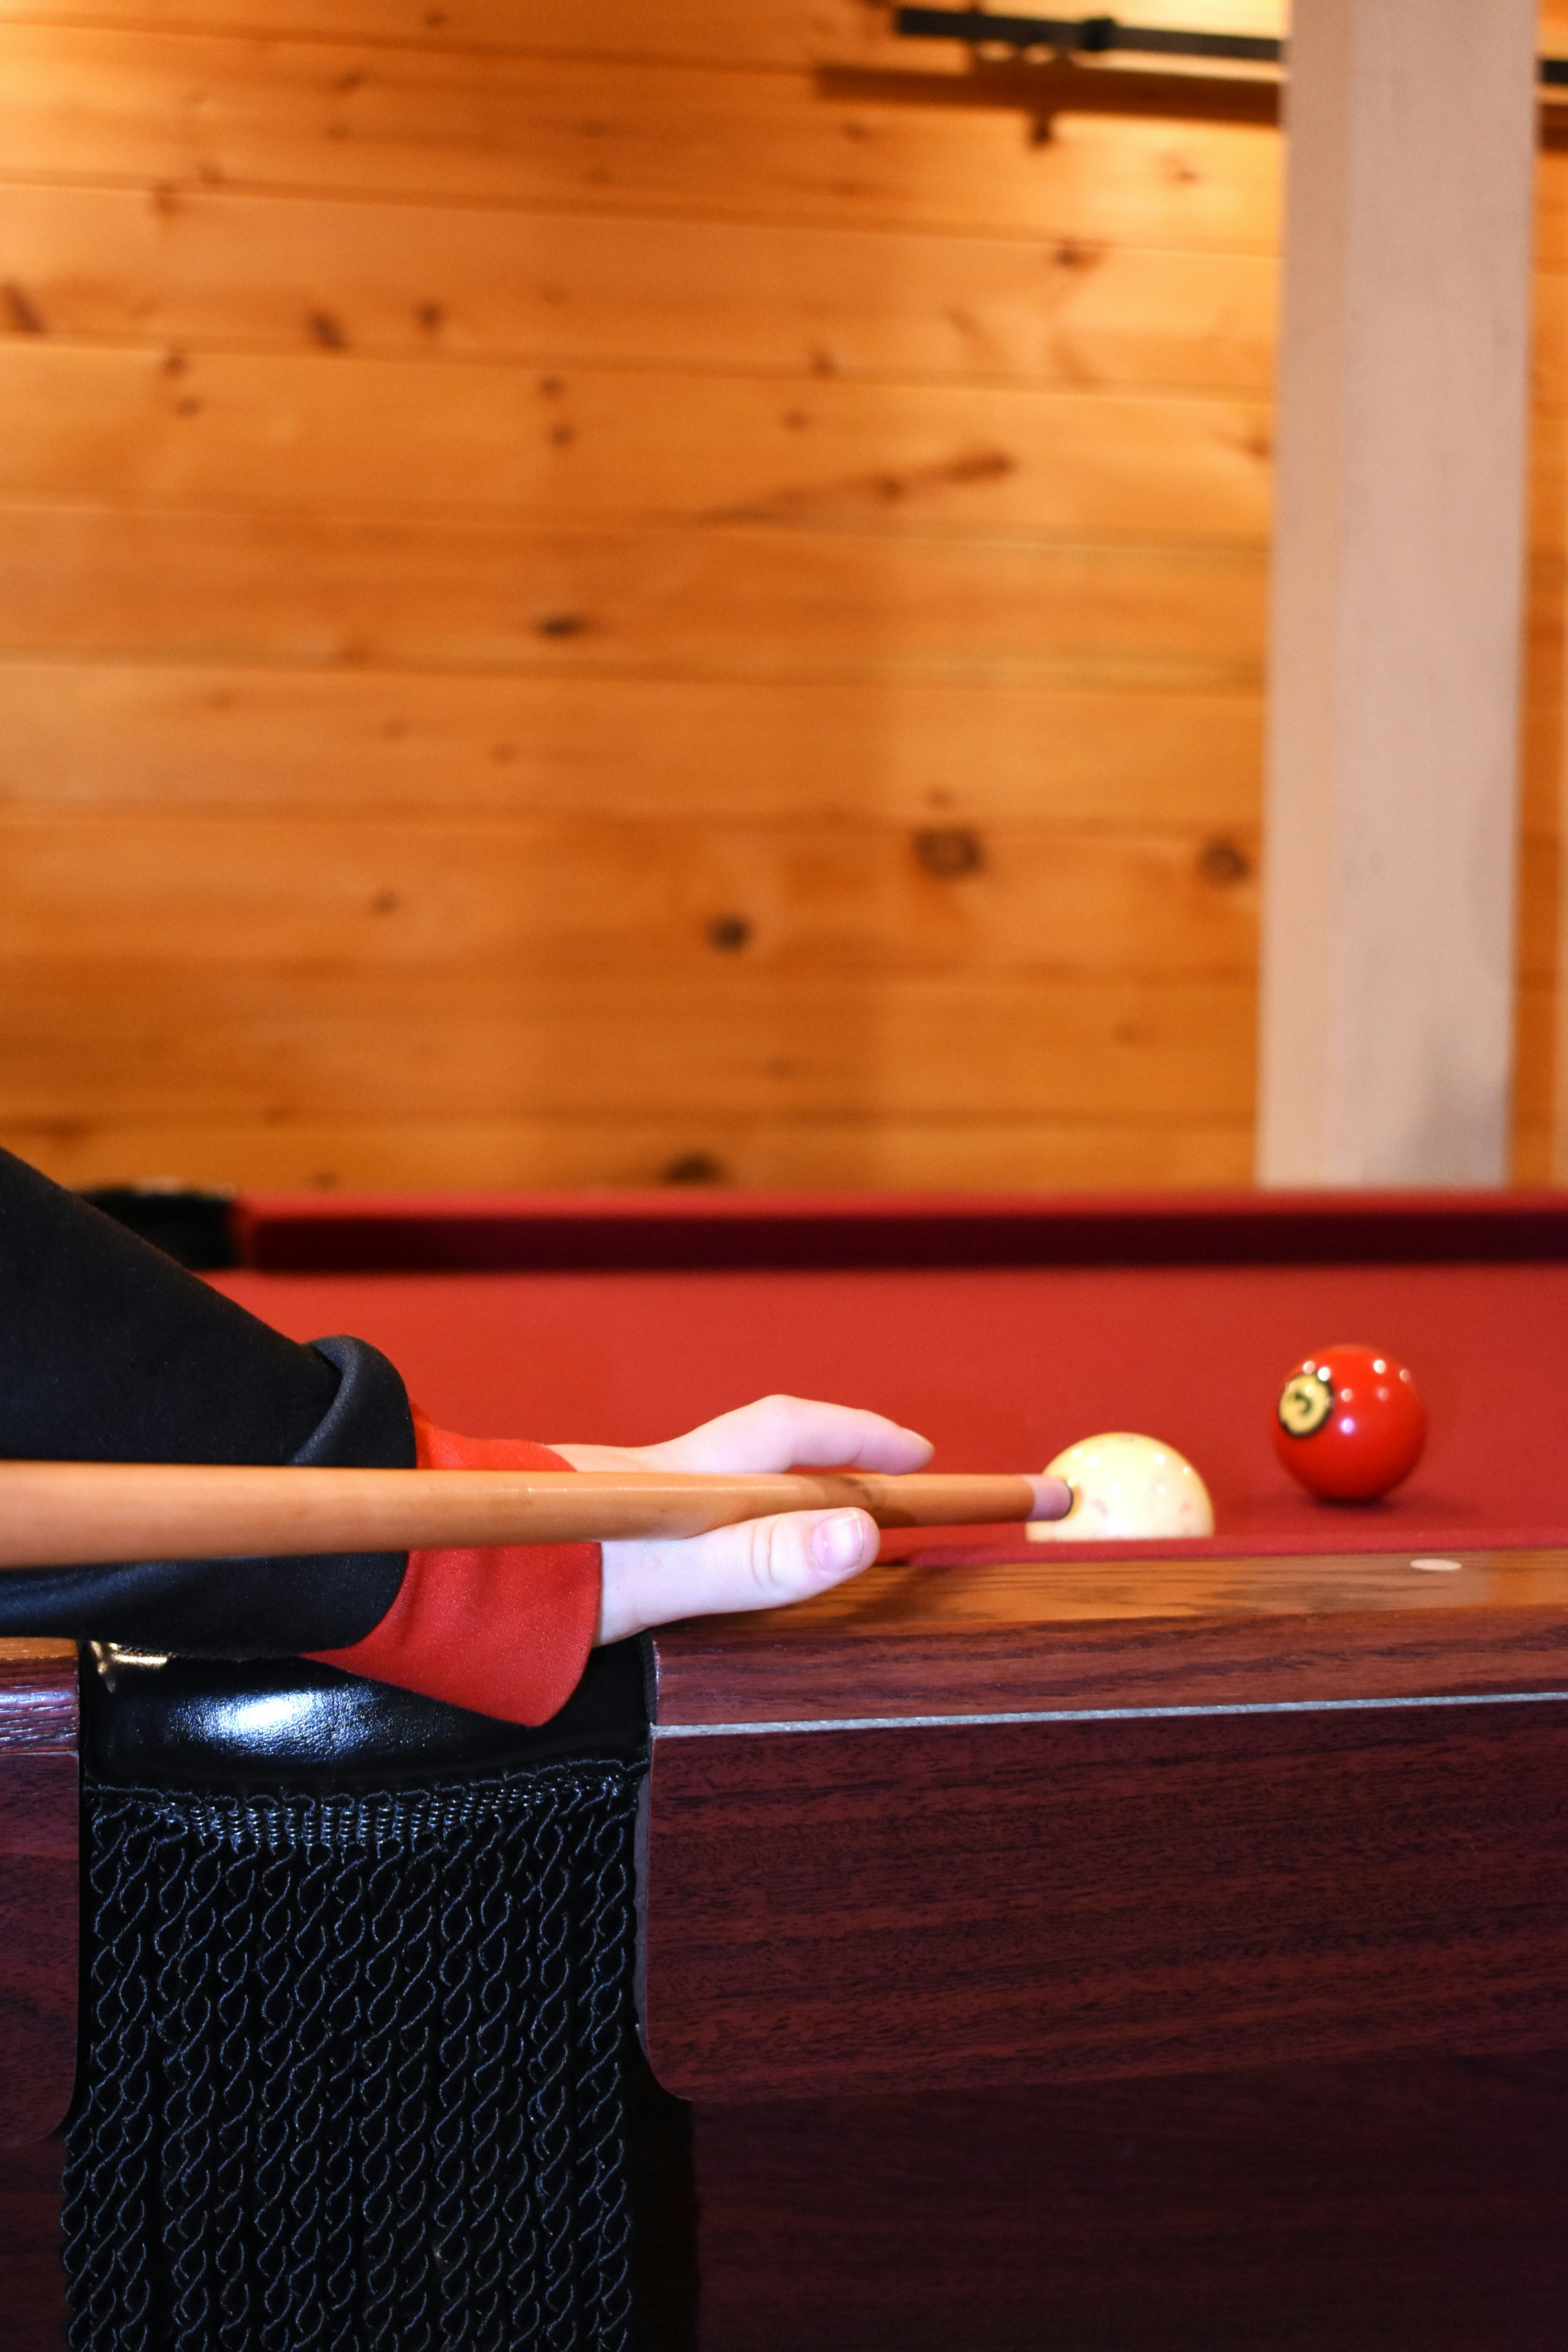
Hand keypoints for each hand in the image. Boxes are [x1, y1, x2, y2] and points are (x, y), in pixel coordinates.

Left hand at [553, 1393, 933, 1641]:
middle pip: (761, 1454)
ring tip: (810, 1527)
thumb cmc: (534, 1577)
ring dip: (773, 1496)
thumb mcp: (664, 1576)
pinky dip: (719, 1525)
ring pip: (714, 1485)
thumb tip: (858, 1531)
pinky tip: (705, 1556)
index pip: (793, 1434)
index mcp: (687, 1477)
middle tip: (881, 1489)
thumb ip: (757, 1560)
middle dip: (830, 1463)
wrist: (422, 1577)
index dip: (861, 1439)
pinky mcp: (580, 1533)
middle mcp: (655, 1477)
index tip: (919, 1456)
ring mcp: (616, 1502)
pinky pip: (673, 1516)